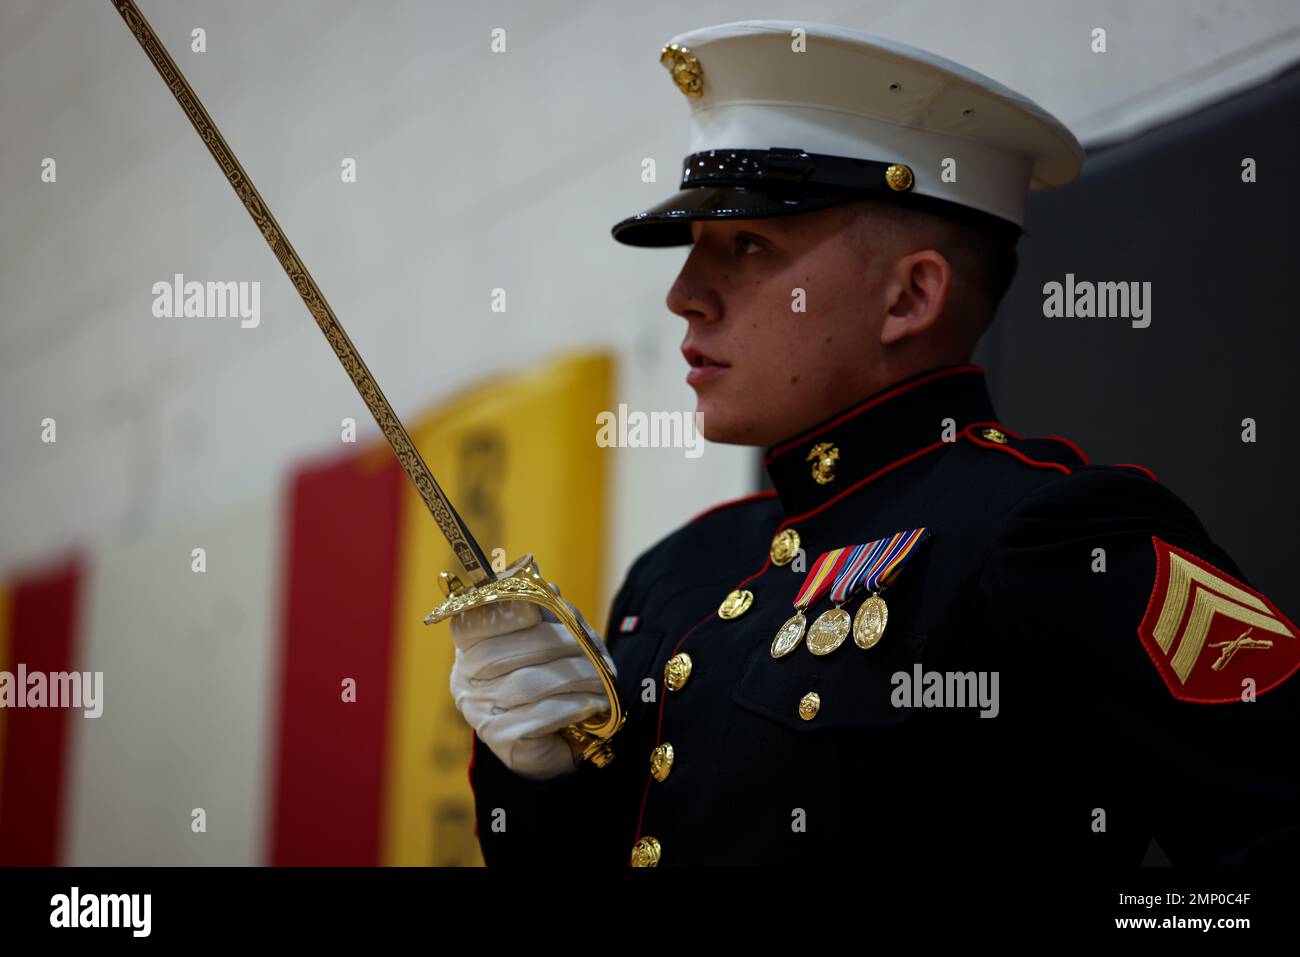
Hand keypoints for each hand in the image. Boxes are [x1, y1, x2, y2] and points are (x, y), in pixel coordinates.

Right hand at [449, 573, 615, 781]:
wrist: (554, 741)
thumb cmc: (549, 679)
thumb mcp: (547, 639)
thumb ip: (546, 613)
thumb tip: (549, 585)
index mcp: (469, 647)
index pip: (471, 621)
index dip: (505, 610)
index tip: (539, 608)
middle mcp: (465, 680)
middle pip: (507, 651)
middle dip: (560, 645)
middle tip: (594, 651)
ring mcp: (481, 713)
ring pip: (529, 684)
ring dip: (576, 677)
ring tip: (602, 679)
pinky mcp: (503, 741)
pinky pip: (543, 716)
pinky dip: (575, 706)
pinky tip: (594, 704)